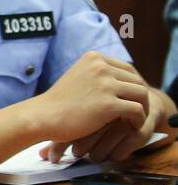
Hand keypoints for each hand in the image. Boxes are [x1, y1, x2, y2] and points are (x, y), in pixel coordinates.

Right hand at [32, 52, 148, 148]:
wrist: (41, 117)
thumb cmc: (58, 103)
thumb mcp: (78, 77)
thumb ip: (98, 74)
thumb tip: (122, 80)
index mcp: (94, 57)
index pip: (128, 69)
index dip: (133, 86)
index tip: (129, 100)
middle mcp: (100, 66)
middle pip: (137, 81)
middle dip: (139, 98)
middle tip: (134, 113)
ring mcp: (105, 84)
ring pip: (142, 94)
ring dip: (142, 109)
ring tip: (133, 120)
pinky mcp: (108, 104)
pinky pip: (137, 110)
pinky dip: (138, 120)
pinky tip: (130, 126)